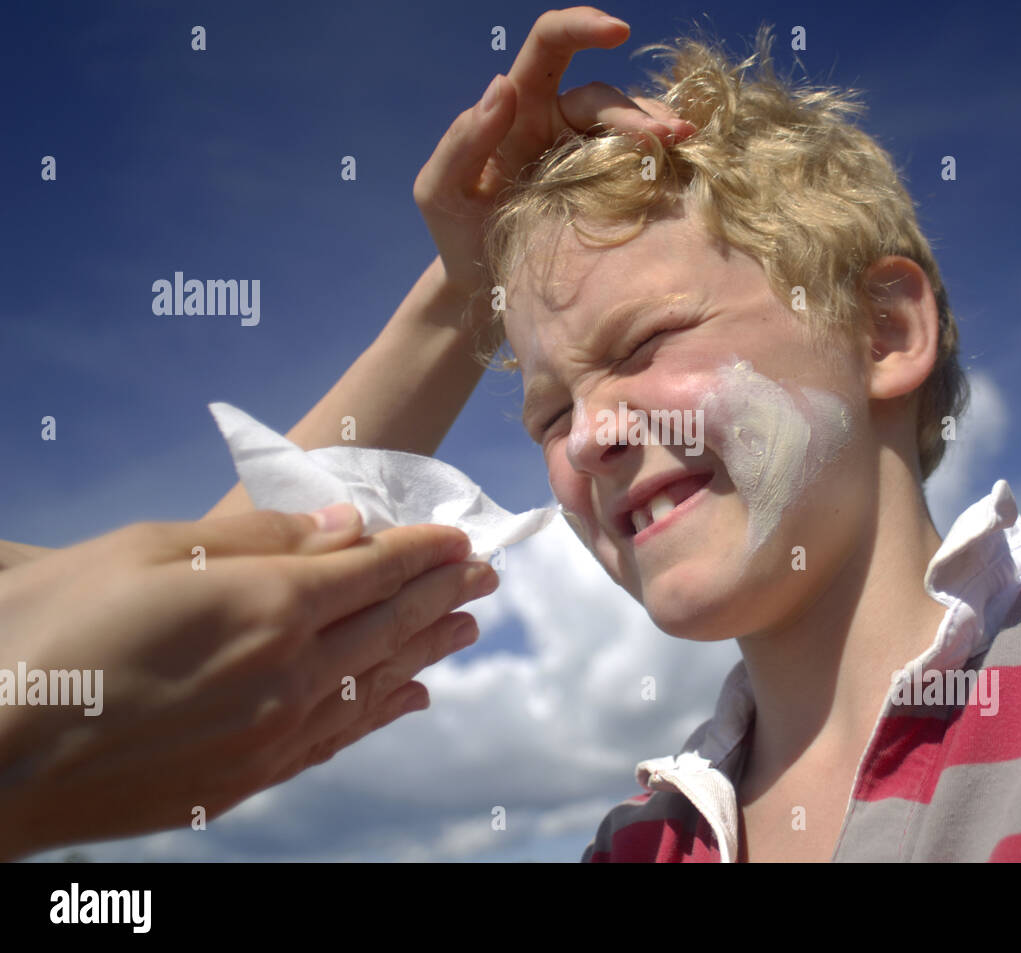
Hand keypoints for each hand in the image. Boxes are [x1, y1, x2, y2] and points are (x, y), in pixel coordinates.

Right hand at [0, 505, 497, 858]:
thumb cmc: (49, 633)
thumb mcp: (146, 550)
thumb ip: (258, 540)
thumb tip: (344, 528)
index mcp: (268, 606)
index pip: (374, 569)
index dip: (423, 549)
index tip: (460, 536)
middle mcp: (288, 673)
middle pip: (388, 623)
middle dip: (441, 592)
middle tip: (486, 575)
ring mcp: (272, 733)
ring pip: (376, 682)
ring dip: (426, 648)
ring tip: (466, 627)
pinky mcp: (246, 779)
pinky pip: (338, 737)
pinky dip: (381, 711)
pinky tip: (410, 698)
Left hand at [413, 5, 695, 295]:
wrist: (483, 290)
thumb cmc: (457, 236)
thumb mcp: (439, 191)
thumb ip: (462, 141)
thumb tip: (501, 85)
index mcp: (519, 108)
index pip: (550, 46)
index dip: (582, 27)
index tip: (617, 31)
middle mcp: (557, 121)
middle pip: (604, 98)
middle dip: (635, 112)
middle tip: (666, 139)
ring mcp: (588, 155)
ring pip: (633, 125)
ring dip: (659, 131)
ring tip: (683, 146)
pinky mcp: (610, 189)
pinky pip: (643, 164)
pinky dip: (664, 163)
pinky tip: (679, 171)